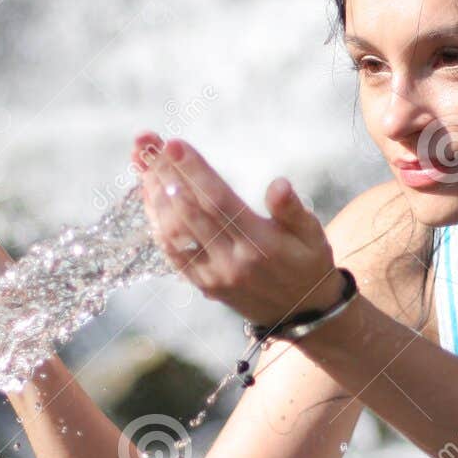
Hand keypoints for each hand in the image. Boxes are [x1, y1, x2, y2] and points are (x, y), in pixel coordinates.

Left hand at [131, 132, 343, 327]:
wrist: (301, 314)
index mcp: (260, 245)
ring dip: (154, 195)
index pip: (219, 202)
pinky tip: (149, 195)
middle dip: (164, 175)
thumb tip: (278, 185)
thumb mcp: (313, 235)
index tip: (172, 144)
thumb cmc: (308, 264)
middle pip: (189, 212)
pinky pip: (172, 251)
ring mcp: (213, 276)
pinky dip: (157, 221)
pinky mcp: (202, 284)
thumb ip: (292, 210)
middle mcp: (231, 262)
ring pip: (174, 232)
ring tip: (144, 161)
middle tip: (146, 143)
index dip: (194, 172)